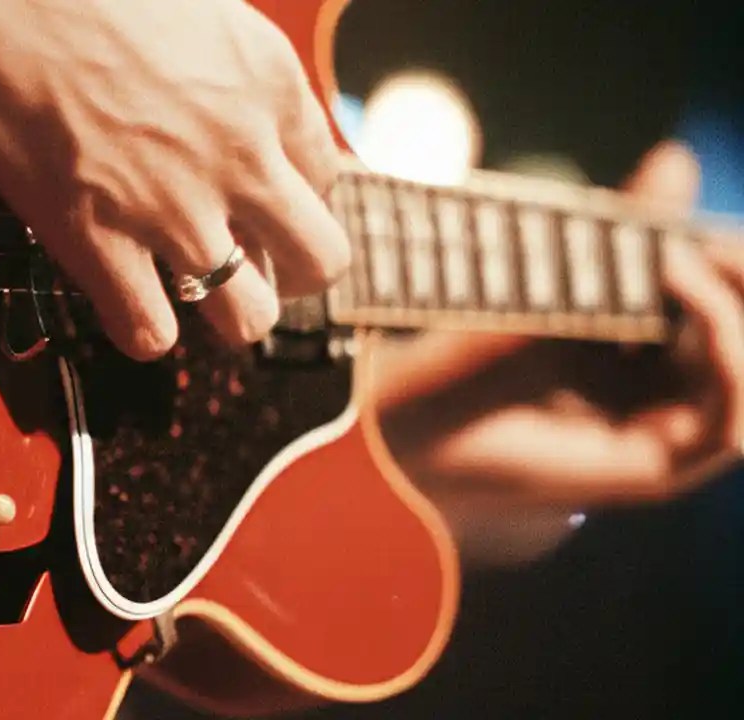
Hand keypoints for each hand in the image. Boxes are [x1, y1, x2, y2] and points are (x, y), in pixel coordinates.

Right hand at [0, 0, 349, 358]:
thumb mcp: (195, 4)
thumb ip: (230, 67)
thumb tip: (228, 105)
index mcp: (268, 81)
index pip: (325, 179)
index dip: (290, 199)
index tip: (257, 202)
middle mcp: (239, 151)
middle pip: (318, 262)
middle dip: (287, 271)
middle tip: (247, 261)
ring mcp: (173, 205)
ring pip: (250, 316)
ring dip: (223, 310)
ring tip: (187, 288)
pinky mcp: (98, 241)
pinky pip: (150, 332)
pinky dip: (141, 328)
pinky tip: (125, 298)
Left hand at [372, 143, 742, 559]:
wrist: (408, 427)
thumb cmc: (465, 355)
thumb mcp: (552, 280)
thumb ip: (621, 231)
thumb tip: (678, 156)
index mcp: (637, 353)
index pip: (719, 303)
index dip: (730, 262)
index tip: (708, 222)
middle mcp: (657, 396)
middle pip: (743, 337)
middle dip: (742, 280)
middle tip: (720, 239)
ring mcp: (659, 437)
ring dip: (737, 314)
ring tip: (687, 260)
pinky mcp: (650, 470)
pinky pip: (725, 426)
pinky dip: (727, 361)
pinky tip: (694, 310)